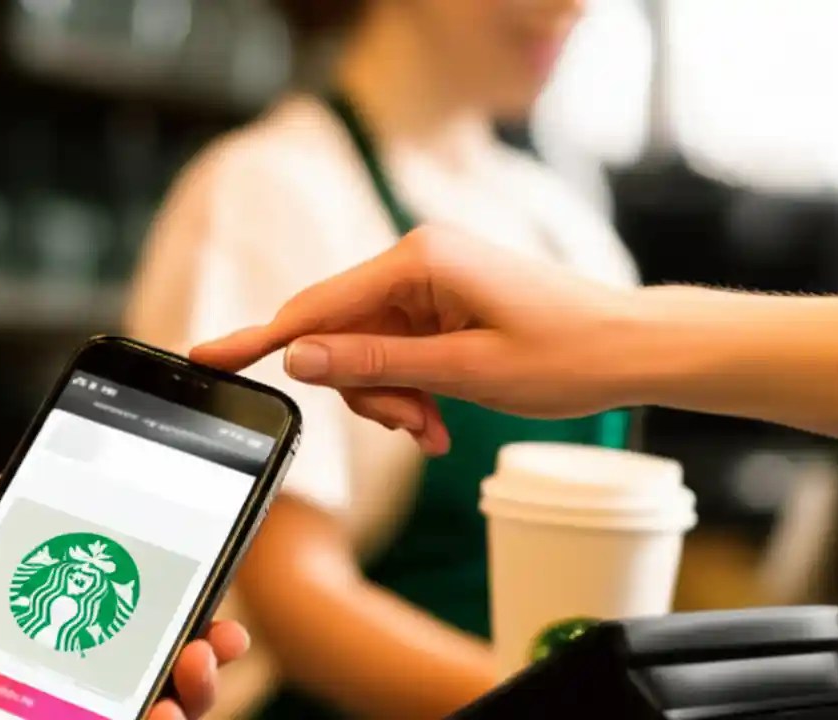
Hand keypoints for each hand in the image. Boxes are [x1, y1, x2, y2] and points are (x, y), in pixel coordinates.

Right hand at [193, 225, 644, 453]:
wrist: (629, 349)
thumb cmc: (564, 354)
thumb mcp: (464, 371)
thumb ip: (376, 363)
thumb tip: (300, 358)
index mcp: (419, 261)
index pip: (317, 307)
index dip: (260, 339)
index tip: (208, 357)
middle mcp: (417, 261)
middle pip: (339, 334)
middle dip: (364, 390)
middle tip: (413, 427)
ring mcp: (428, 282)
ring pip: (365, 350)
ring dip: (390, 397)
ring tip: (434, 429)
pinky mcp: (441, 303)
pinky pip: (396, 350)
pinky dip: (408, 389)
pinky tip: (438, 420)